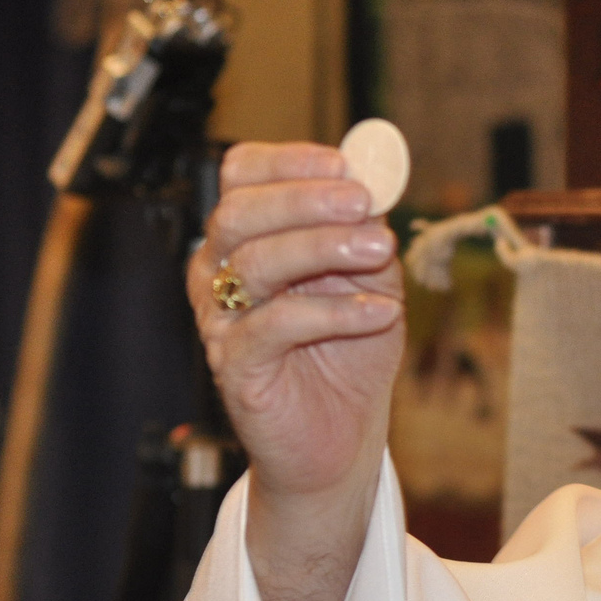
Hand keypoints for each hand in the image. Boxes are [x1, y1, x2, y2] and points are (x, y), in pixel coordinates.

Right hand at [189, 142, 404, 501]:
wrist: (341, 438)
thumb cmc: (349, 355)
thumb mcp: (371, 280)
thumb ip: (367, 231)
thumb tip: (378, 180)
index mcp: (246, 239)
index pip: (241, 176)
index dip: (289, 162)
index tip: (346, 165)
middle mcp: (219, 273)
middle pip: (238, 214)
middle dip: (305, 201)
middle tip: (362, 203)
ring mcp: (221, 321)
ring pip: (253, 264)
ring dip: (323, 248)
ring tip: (379, 250)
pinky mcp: (235, 367)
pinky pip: (274, 326)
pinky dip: (334, 312)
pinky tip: (381, 311)